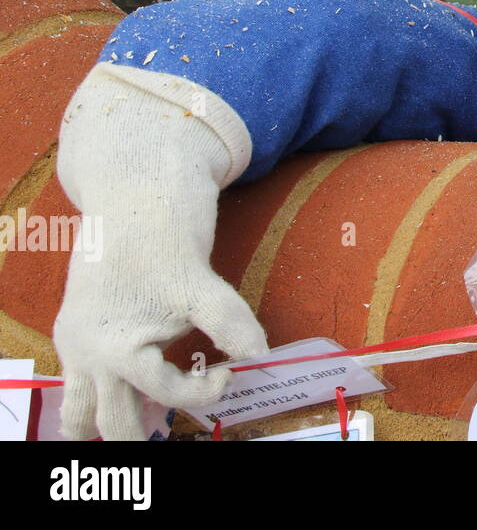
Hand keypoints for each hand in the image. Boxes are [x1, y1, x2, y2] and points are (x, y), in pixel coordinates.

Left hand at [53, 64, 267, 439]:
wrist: (138, 181)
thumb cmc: (129, 246)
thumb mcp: (110, 308)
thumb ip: (120, 356)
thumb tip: (149, 409)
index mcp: (76, 345)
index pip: (82, 419)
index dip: (110, 438)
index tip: (154, 433)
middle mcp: (95, 338)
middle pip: (118, 419)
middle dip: (151, 432)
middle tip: (182, 415)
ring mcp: (134, 312)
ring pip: (160, 385)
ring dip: (194, 396)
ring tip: (218, 381)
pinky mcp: (182, 276)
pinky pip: (223, 321)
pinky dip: (245, 340)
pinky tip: (256, 351)